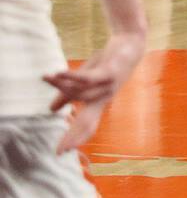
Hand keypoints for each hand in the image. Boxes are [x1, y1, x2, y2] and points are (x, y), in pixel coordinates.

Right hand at [44, 31, 145, 152]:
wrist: (129, 44)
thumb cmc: (106, 63)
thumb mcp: (85, 80)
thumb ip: (69, 94)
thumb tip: (51, 110)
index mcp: (99, 101)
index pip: (86, 124)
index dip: (75, 138)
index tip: (60, 153)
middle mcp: (104, 97)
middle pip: (87, 121)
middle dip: (74, 136)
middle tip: (61, 151)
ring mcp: (107, 86)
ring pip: (80, 92)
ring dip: (61, 84)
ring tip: (46, 77)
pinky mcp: (109, 72)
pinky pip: (87, 77)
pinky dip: (72, 76)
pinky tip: (59, 73)